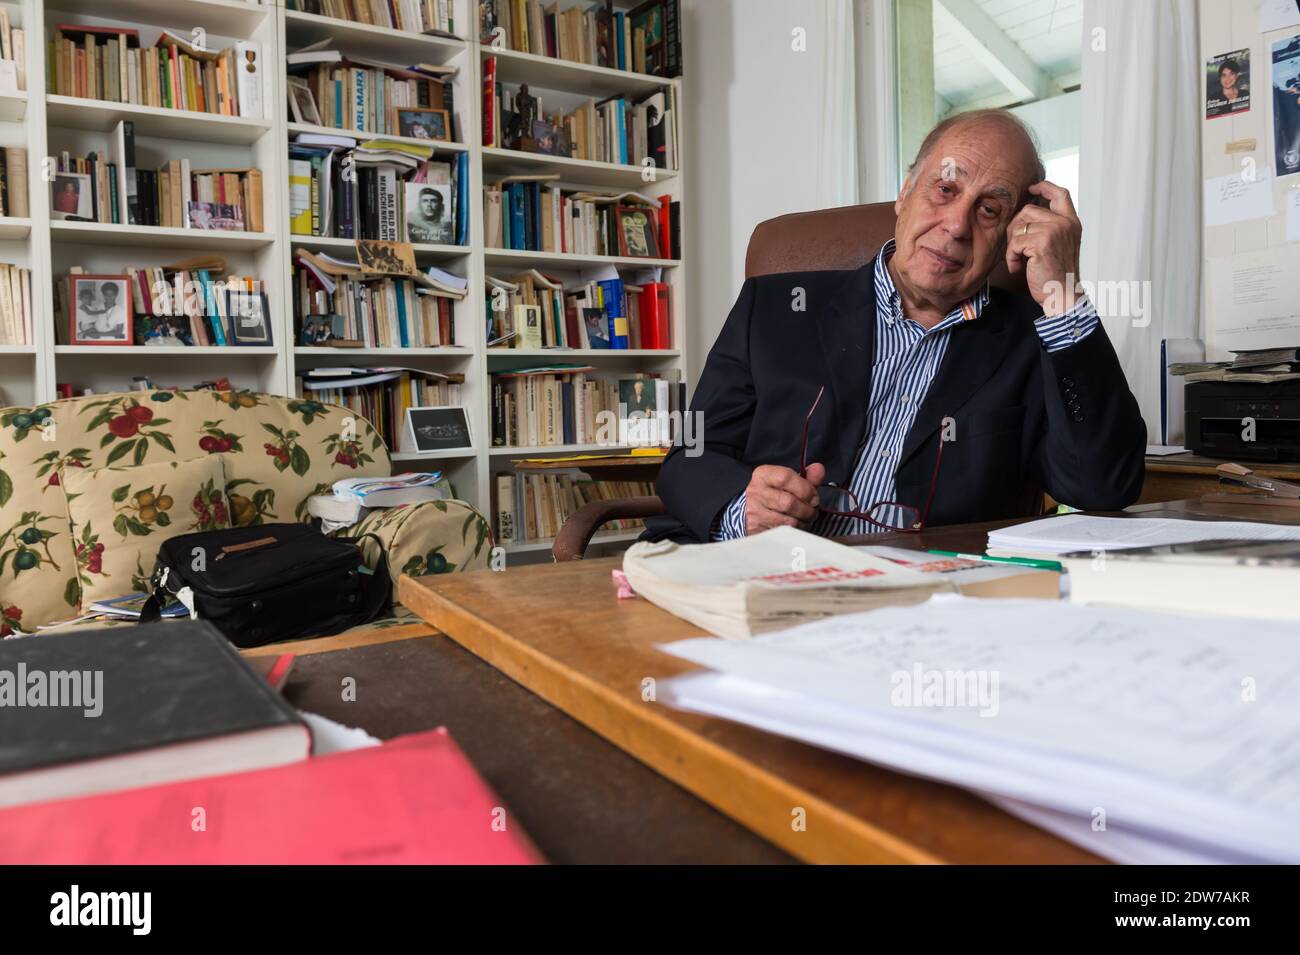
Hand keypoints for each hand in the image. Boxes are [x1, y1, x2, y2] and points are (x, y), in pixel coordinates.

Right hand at [744, 463, 825, 534]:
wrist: (749, 509)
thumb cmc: (773, 493)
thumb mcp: (787, 481)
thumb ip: (806, 477)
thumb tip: (819, 469)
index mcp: (763, 475)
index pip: (786, 478)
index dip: (806, 489)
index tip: (814, 496)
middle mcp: (756, 492)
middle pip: (789, 503)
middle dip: (807, 509)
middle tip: (813, 510)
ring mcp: (755, 512)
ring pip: (788, 522)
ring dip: (803, 522)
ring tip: (806, 518)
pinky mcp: (757, 530)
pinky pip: (783, 533)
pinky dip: (795, 531)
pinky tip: (796, 526)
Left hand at [1005, 181, 1082, 316]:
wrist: (1062, 294)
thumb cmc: (1057, 274)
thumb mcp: (1059, 245)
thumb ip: (1049, 227)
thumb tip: (1025, 215)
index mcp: (1071, 222)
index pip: (1060, 194)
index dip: (1045, 186)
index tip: (1032, 188)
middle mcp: (1065, 223)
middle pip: (1028, 210)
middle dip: (1015, 228)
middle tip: (1016, 248)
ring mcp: (1054, 231)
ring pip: (1018, 227)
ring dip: (1012, 246)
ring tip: (1019, 260)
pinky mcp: (1042, 243)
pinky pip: (1014, 243)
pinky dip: (1011, 257)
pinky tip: (1018, 267)